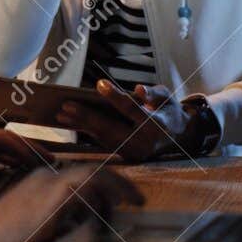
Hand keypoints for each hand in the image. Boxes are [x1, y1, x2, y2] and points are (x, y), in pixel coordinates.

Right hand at [0, 164, 144, 241]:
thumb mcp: (29, 224)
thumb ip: (51, 220)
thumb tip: (75, 225)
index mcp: (39, 180)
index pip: (78, 173)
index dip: (102, 183)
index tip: (118, 196)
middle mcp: (47, 175)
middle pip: (90, 169)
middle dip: (117, 181)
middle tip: (136, 197)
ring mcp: (51, 183)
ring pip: (95, 173)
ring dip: (119, 186)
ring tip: (137, 200)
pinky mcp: (58, 195)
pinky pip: (93, 186)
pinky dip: (111, 193)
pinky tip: (123, 205)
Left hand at [54, 80, 191, 162]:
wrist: (179, 136)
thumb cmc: (168, 111)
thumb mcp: (167, 97)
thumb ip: (154, 93)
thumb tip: (138, 90)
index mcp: (158, 125)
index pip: (133, 109)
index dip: (116, 96)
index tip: (99, 84)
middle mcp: (145, 143)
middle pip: (112, 128)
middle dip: (87, 117)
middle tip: (66, 105)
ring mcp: (135, 153)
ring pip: (104, 138)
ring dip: (81, 126)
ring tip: (62, 114)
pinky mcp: (126, 157)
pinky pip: (103, 143)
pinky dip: (86, 132)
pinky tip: (71, 123)